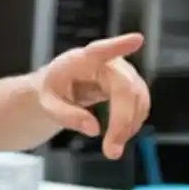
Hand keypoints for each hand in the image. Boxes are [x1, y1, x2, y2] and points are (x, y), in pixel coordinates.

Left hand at [34, 33, 150, 159]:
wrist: (60, 87)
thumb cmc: (53, 89)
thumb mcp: (48, 104)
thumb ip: (66, 115)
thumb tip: (94, 129)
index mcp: (81, 60)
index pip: (100, 50)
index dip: (119, 45)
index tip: (136, 40)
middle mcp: (107, 62)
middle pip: (126, 87)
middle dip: (122, 120)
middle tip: (111, 149)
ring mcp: (122, 72)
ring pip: (138, 98)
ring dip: (129, 126)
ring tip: (112, 148)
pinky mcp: (130, 85)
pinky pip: (140, 104)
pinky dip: (132, 123)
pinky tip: (119, 136)